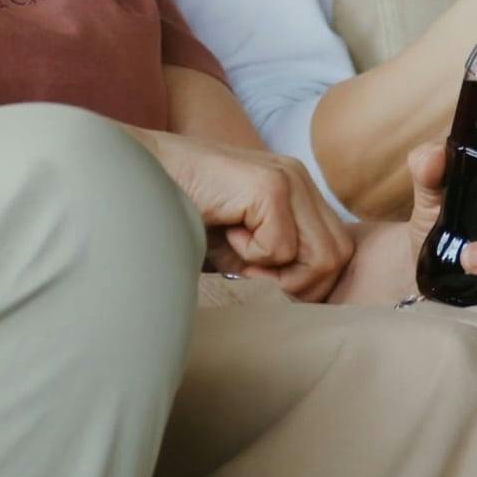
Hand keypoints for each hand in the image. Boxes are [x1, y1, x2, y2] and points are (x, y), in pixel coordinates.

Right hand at [132, 130, 354, 300]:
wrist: (139, 173)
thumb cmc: (183, 214)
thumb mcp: (238, 244)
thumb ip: (275, 263)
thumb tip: (301, 303)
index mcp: (298, 189)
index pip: (336, 252)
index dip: (304, 282)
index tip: (259, 279)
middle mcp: (300, 179)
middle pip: (337, 258)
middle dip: (297, 285)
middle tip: (249, 273)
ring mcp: (289, 178)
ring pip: (321, 258)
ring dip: (277, 273)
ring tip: (238, 252)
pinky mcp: (271, 186)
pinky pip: (281, 250)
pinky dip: (251, 256)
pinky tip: (224, 231)